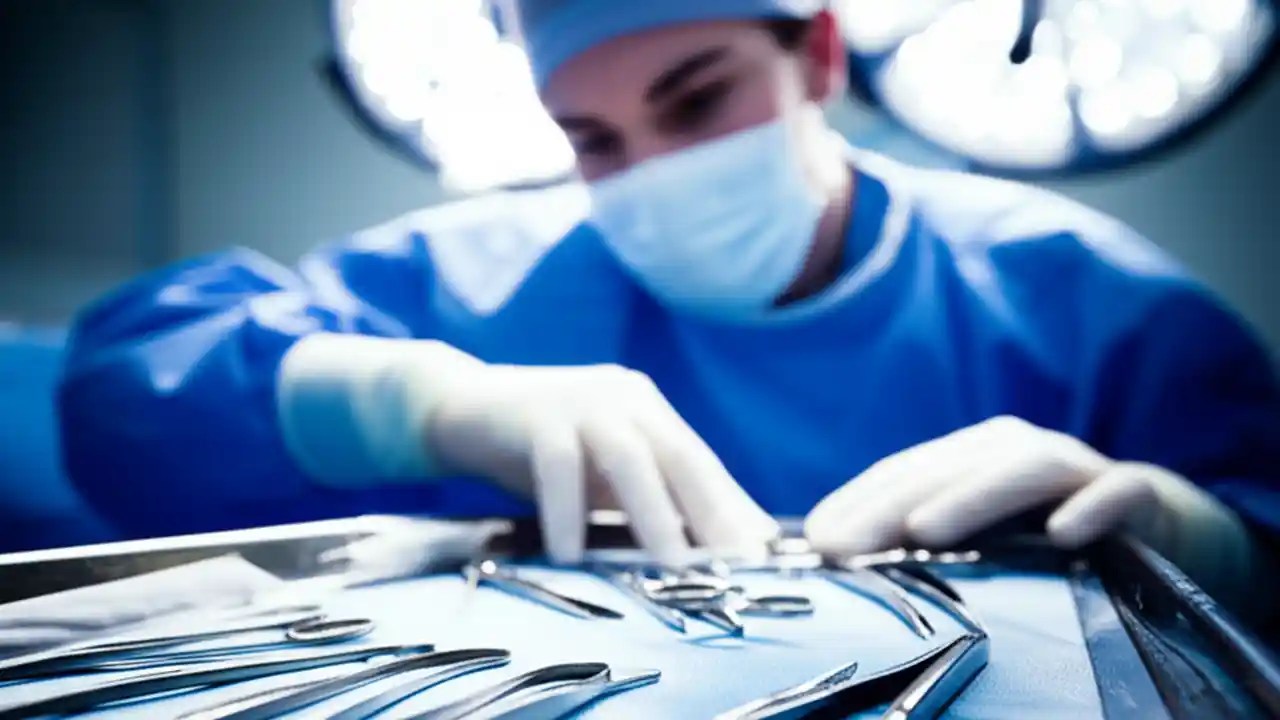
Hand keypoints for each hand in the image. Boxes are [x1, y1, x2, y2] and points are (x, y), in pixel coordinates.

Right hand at [426, 361, 779, 565]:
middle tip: (734, 562)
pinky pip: (558, 466)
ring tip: (671, 562)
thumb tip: (711, 546)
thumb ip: (649, 498)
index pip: (700, 461)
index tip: (760, 555)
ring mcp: (579, 401)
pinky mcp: (534, 414)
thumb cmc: (540, 451)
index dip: (732, 507)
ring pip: (628, 457)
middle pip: (679, 455)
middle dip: (710, 510)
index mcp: (646, 408)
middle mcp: (622, 397)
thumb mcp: (602, 475)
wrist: (459, 408)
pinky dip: (568, 511)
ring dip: (654, 512)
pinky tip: (569, 554)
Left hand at [804, 416, 1232, 554]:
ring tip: (924, 531)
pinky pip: (1116, 494)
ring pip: (1022, 472)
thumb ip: (917, 537)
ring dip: (972, 499)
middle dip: (890, 505)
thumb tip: (831, 550)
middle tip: (844, 543)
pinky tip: (1063, 535)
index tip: (815, 538)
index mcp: (972, 456)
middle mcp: (1017, 452)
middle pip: (949, 471)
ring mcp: (1077, 470)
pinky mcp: (1137, 494)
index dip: (858, 501)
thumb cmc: (1045, 525)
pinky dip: (1090, 510)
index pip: (906, 474)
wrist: (1155, 517)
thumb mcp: (979, 530)